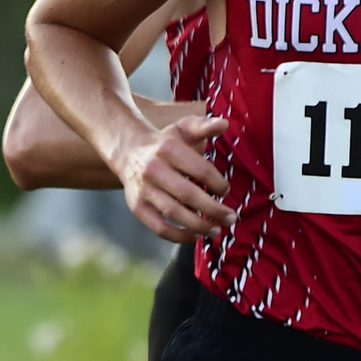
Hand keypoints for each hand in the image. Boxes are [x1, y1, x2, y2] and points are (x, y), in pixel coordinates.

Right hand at [114, 116, 235, 243]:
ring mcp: (143, 190)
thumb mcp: (183, 129)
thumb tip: (224, 124)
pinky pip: (159, 228)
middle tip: (231, 218)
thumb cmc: (164, 143)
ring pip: (175, 213)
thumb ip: (204, 126)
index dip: (218, 184)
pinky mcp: (137, 206)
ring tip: (216, 229)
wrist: (128, 151)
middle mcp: (153, 169)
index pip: (200, 170)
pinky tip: (195, 235)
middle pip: (188, 195)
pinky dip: (179, 236)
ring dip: (200, 225)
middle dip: (214, 210)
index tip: (226, 190)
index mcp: (168, 148)